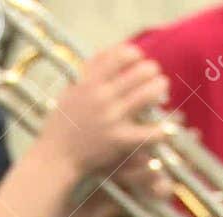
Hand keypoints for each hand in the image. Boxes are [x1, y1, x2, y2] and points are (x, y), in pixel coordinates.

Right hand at [36, 45, 167, 176]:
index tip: (138, 62)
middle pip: (142, 72)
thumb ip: (88, 72)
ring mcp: (112, 118)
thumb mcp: (70, 92)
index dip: (135, 55)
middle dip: (153, 72)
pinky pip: (150, 132)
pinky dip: (163, 130)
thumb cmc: (63, 125)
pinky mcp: (119, 141)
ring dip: (160, 91)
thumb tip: (108, 52)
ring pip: (150, 94)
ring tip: (162, 96)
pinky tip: (167, 129)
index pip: (122, 55)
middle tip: (155, 79)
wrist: (55, 158)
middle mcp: (102, 97)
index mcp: (89, 82)